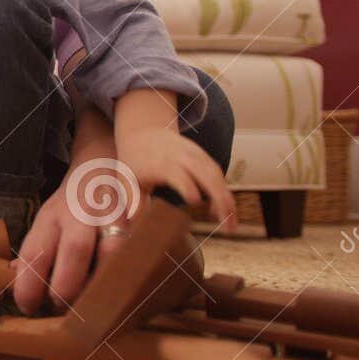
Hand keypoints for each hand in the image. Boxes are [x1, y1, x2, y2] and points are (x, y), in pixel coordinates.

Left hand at [12, 172, 129, 313]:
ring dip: (98, 285)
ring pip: (110, 254)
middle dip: (67, 286)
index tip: (28, 307)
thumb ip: (35, 256)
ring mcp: (110, 218)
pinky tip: (110, 292)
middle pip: (75, 250)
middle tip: (60, 307)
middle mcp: (80, 215)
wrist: (96, 176)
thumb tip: (18, 286)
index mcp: (50, 218)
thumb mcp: (43, 227)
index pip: (35, 251)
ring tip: (87, 305)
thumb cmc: (65, 212)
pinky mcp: (134, 226)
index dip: (29, 284)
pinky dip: (120, 277)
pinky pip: (130, 255)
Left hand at [115, 126, 235, 230]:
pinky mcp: (204, 157)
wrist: (144, 132)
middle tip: (227, 226)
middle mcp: (183, 157)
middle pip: (206, 174)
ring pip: (217, 176)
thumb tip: (133, 220)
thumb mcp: (127, 178)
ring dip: (227, 200)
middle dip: (219, 198)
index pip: (178, 173)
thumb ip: (133, 199)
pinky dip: (224, 192)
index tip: (194, 201)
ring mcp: (196, 155)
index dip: (187, 185)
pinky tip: (225, 211)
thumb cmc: (135, 160)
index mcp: (162, 162)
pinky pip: (218, 174)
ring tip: (231, 225)